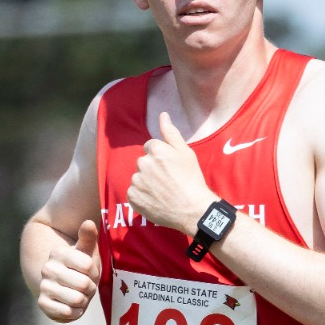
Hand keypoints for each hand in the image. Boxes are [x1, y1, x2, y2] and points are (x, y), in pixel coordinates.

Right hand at [36, 220, 103, 322]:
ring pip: (77, 299)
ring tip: (80, 295)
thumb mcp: (86, 251)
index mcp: (58, 253)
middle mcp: (48, 268)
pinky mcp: (42, 303)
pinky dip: (75, 312)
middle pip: (84, 284)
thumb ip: (88, 238)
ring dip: (84, 300)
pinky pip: (67, 312)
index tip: (90, 272)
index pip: (88, 265)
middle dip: (91, 288)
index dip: (95, 272)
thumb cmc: (80, 267)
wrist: (64, 286)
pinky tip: (73, 305)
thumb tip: (88, 223)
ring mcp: (44, 286)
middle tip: (87, 286)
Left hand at [127, 113, 218, 231]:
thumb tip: (163, 115)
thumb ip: (171, 133)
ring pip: (139, 177)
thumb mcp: (186, 152)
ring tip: (163, 191)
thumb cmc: (191, 179)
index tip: (171, 168)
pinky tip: (156, 199)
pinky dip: (142, 196)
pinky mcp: (132, 197)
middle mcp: (142, 163)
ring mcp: (136, 181)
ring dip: (147, 182)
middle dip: (153, 168)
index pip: (151, 147)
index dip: (162, 157)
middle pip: (144, 162)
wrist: (192, 209)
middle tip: (168, 180)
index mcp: (155, 150)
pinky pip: (134, 192)